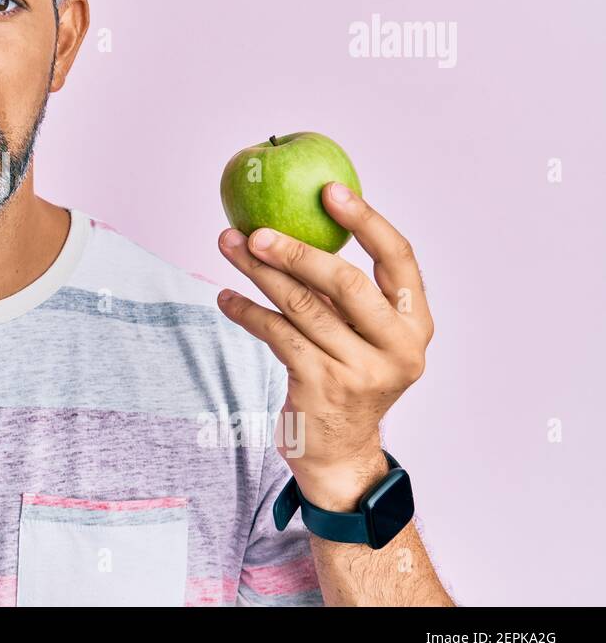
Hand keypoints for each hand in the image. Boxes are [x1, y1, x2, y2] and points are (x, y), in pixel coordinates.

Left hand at [216, 181, 433, 510]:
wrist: (338, 453)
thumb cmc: (347, 375)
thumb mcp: (364, 336)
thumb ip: (349, 291)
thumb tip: (302, 217)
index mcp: (417, 325)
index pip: (399, 260)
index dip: (366, 220)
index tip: (331, 190)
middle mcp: (398, 349)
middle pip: (347, 282)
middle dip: (298, 250)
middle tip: (256, 230)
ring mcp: (361, 371)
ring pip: (303, 307)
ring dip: (260, 274)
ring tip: (228, 247)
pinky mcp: (321, 387)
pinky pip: (276, 335)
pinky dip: (246, 311)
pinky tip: (225, 296)